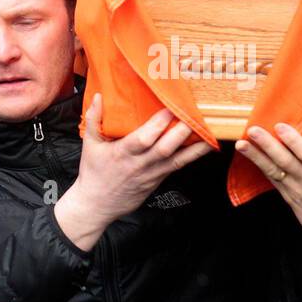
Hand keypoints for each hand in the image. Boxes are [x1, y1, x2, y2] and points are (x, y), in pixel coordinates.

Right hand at [54, 94, 212, 251]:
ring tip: (211, 132)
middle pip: (165, 149)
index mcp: (122, 153)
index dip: (158, 124)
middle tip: (196, 115)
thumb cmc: (93, 173)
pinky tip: (205, 146)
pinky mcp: (159, 180)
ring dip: (195, 147)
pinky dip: (192, 156)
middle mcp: (139, 164)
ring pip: (177, 160)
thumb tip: (99, 96)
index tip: (170, 107)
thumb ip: (94, 119)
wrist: (97, 205)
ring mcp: (151, 174)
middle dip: (182, 132)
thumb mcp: (90, 145)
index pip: (143, 139)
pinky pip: (178, 167)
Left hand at [236, 120, 301, 246]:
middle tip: (253, 130)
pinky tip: (249, 157)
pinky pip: (272, 181)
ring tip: (242, 144)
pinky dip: (260, 168)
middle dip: (268, 146)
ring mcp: (296, 189)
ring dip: (256, 157)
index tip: (280, 127)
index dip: (293, 141)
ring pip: (274, 171)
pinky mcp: (288, 196)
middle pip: (285, 161)